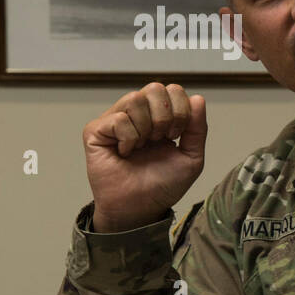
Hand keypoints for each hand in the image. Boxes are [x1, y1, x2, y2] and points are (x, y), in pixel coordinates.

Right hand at [83, 83, 206, 232]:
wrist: (140, 206)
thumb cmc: (163, 184)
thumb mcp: (191, 157)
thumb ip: (197, 129)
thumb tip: (198, 99)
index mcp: (160, 116)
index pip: (173, 90)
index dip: (181, 110)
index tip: (176, 136)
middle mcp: (137, 113)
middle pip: (154, 88)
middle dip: (165, 116)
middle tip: (160, 140)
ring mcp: (115, 119)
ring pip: (135, 98)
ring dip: (146, 128)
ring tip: (142, 147)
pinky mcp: (95, 130)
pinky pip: (119, 119)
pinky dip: (129, 138)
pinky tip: (125, 152)